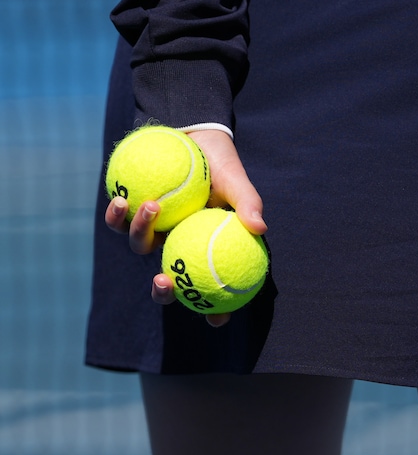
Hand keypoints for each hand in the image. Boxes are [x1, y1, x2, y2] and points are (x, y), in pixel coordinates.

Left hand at [106, 129, 266, 326]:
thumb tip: (261, 228)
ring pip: (141, 247)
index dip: (214, 308)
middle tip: (165, 282)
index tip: (216, 320)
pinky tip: (121, 201)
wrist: (191, 134)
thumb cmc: (220, 162)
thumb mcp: (237, 181)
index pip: (211, 284)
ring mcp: (154, 231)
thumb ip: (248, 204)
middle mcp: (178, 244)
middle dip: (164, 292)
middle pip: (171, 280)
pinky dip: (118, 214)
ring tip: (151, 207)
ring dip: (141, 232)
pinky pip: (119, 221)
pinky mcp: (130, 212)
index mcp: (205, 246)